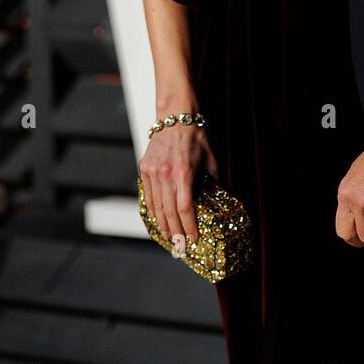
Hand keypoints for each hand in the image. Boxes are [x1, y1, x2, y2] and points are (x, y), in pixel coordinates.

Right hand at [138, 119, 218, 244]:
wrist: (175, 117)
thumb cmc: (197, 138)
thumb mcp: (211, 160)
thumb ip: (212, 182)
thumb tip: (219, 201)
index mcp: (184, 173)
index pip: (185, 208)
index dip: (189, 226)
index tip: (194, 239)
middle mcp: (166, 174)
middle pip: (168, 212)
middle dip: (175, 232)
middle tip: (180, 246)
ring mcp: (152, 172)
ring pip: (155, 206)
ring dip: (162, 224)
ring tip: (168, 237)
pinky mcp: (144, 168)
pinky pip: (147, 195)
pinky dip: (152, 210)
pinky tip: (157, 220)